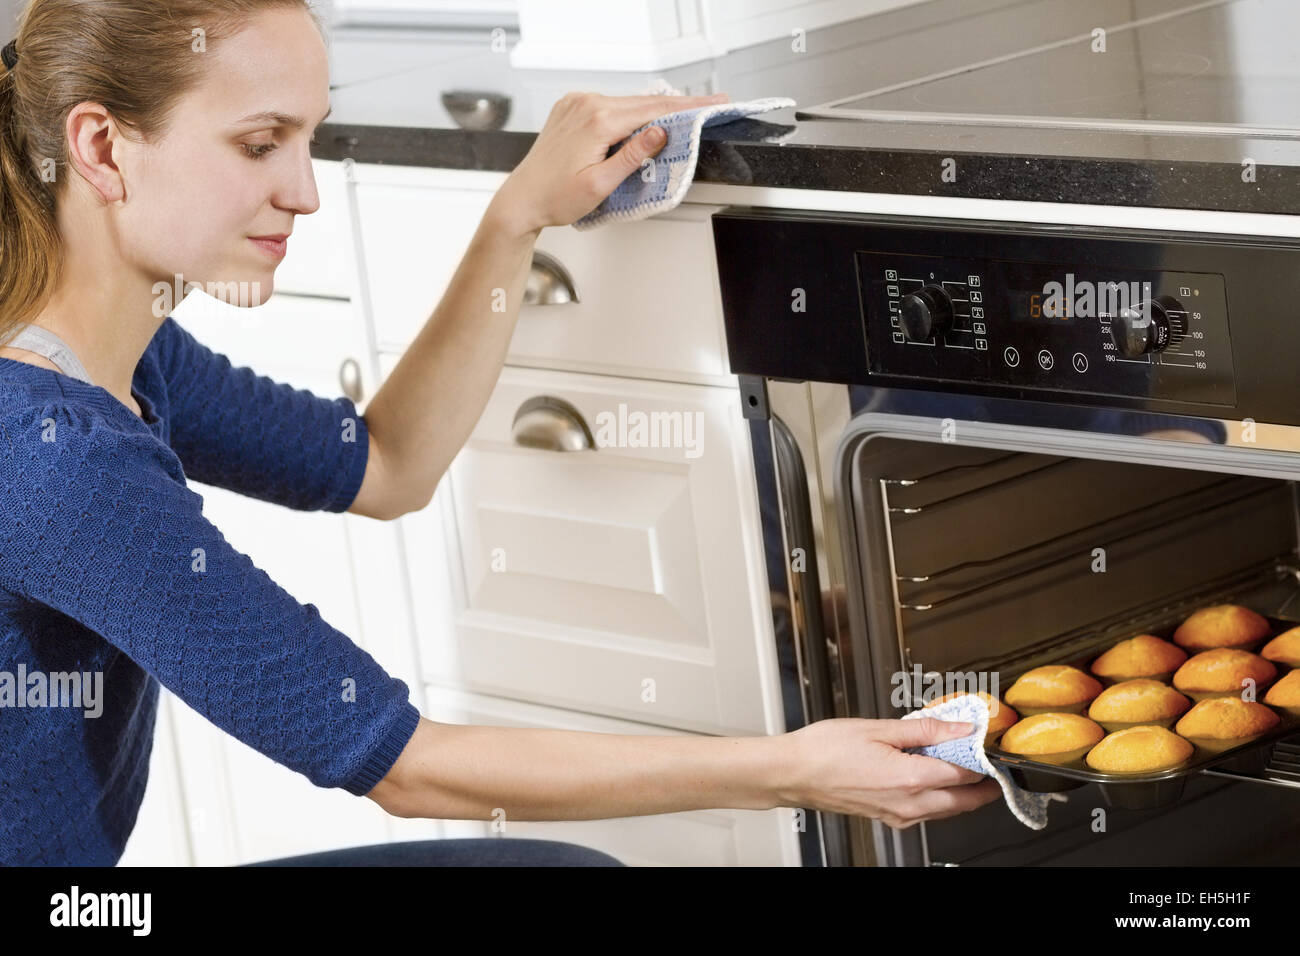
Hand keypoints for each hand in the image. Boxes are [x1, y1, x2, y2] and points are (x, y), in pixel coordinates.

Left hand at [490, 90, 730, 236]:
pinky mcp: (571, 109)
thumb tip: (660, 133)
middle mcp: (586, 104)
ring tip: (681, 118)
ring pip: (627, 104)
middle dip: (677, 106)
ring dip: (653, 112)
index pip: (654, 110)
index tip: (713, 104)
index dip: (688, 108)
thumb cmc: (555, 198)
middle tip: (708, 106)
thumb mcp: (601, 183)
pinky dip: (629, 113)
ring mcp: (577, 104)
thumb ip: (633, 156)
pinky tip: (644, 122)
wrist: (522, 199)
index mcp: (597, 121)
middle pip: (643, 103)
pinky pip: (609, 106)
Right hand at [774, 717, 1002, 828]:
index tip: (988, 744)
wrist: (792, 773)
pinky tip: (931, 777)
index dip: (982, 759)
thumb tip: (958, 727)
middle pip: (964, 801)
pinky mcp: (888, 817)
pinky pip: (926, 813)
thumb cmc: (824, 750)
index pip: (965, 774)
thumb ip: (925, 729)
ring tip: (962, 766)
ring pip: (946, 810)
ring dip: (961, 793)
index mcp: (910, 778)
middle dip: (982, 785)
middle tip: (989, 763)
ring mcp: (898, 815)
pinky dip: (939, 798)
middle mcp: (909, 804)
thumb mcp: (878, 728)